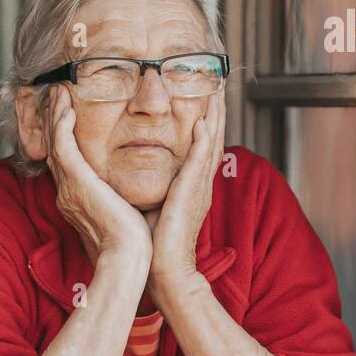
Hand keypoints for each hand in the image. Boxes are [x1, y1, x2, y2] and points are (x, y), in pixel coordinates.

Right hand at [44, 85, 152, 271]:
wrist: (128, 256)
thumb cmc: (132, 241)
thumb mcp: (124, 211)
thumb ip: (122, 196)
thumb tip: (131, 188)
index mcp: (77, 199)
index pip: (66, 161)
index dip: (64, 137)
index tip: (69, 116)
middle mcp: (67, 191)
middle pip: (55, 148)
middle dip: (54, 121)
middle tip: (57, 97)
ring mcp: (69, 186)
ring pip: (55, 142)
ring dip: (56, 115)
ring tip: (59, 95)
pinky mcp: (76, 181)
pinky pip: (63, 145)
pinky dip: (62, 124)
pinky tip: (67, 108)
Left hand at [146, 90, 225, 295]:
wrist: (162, 270)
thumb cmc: (154, 244)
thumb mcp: (155, 206)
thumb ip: (154, 188)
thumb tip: (140, 176)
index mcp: (191, 187)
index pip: (200, 147)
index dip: (205, 122)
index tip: (203, 99)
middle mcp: (200, 185)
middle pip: (212, 140)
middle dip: (215, 112)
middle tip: (216, 85)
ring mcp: (199, 190)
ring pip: (211, 145)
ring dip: (214, 118)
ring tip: (215, 93)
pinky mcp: (192, 196)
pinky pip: (201, 163)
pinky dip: (204, 142)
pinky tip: (203, 123)